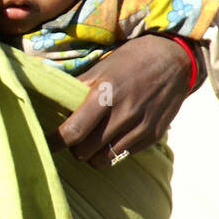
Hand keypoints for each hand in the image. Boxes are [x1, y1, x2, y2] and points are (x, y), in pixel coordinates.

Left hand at [44, 34, 193, 167]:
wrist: (174, 59)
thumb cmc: (131, 61)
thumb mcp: (101, 67)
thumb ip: (77, 86)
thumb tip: (48, 96)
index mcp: (106, 93)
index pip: (74, 130)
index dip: (55, 141)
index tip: (44, 144)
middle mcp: (124, 113)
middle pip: (85, 150)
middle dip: (74, 147)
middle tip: (73, 137)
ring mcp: (141, 127)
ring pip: (103, 158)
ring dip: (92, 153)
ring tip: (91, 141)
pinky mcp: (153, 136)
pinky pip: (123, 156)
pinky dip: (112, 151)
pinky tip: (112, 137)